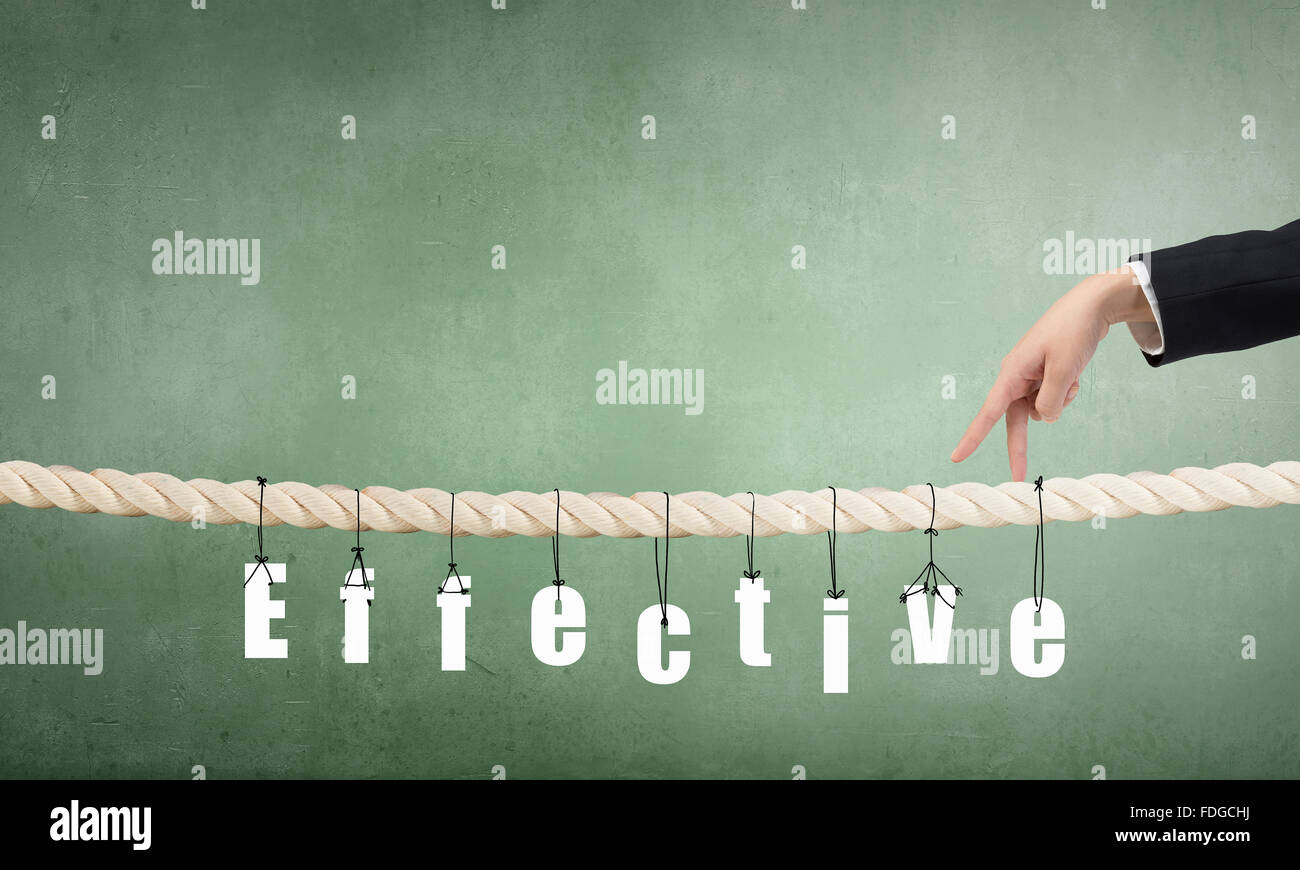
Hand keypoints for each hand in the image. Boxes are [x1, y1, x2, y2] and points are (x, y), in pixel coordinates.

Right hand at [950, 266, 1155, 481]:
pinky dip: (1068, 391)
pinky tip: (1076, 372)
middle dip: (1020, 446)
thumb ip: (1051, 400)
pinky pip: (1055, 397)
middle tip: (1020, 476)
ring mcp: (1033, 377)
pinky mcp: (1047, 376)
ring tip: (1073, 374)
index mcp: (1012, 373)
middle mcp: (1018, 377)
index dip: (973, 437)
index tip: (957, 457)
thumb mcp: (1064, 369)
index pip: (989, 412)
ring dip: (1061, 399)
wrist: (1091, 306)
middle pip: (1015, 420)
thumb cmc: (1072, 331)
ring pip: (1043, 408)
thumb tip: (1045, 419)